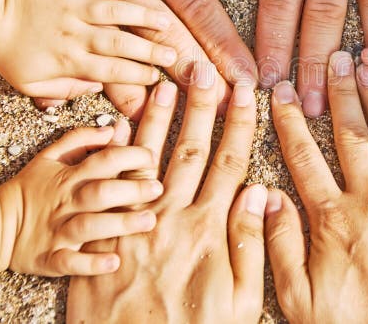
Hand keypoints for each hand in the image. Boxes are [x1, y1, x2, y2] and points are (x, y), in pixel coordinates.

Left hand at [0, 0, 176, 99]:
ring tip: (166, 22)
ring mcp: (73, 6)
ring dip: (143, 16)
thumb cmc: (8, 51)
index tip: (158, 78)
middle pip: (120, 44)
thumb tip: (98, 86)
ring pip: (114, 12)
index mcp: (68, 61)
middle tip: (173, 56)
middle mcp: (75, 34)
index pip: (112, 71)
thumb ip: (65, 90)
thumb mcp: (29, 84)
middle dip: (150, 51)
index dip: (138, 76)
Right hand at [0, 0, 256, 116]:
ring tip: (166, 119)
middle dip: (192, 80)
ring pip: (114, 54)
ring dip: (141, 89)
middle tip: (216, 111)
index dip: (223, 47)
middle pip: (162, 42)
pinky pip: (69, 45)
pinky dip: (85, 77)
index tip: (245, 78)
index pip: (198, 10)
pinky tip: (104, 101)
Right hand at [0, 126, 163, 276]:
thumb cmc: (31, 188)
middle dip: (130, 189)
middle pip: (100, 192)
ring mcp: (58, 231)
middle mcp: (67, 203)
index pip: (103, 161)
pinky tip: (113, 263)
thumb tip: (114, 127)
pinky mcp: (51, 258)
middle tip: (157, 189)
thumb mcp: (50, 157)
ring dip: (119, 224)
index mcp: (70, 177)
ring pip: (90, 226)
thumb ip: (81, 139)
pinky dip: (91, 264)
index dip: (129, 155)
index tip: (152, 156)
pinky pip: (70, 262)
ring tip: (148, 222)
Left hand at [67, 71, 265, 323]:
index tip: (245, 91)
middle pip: (191, 148)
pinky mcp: (107, 232)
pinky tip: (118, 123)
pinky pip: (110, 182)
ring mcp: (137, 220)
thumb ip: (251, 245)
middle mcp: (173, 214)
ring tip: (164, 82)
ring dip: (159, 117)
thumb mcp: (240, 300)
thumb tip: (261, 193)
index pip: (229, 162)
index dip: (238, 123)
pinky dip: (115, 151)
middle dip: (201, 105)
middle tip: (203, 68)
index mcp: (209, 227)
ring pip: (149, 156)